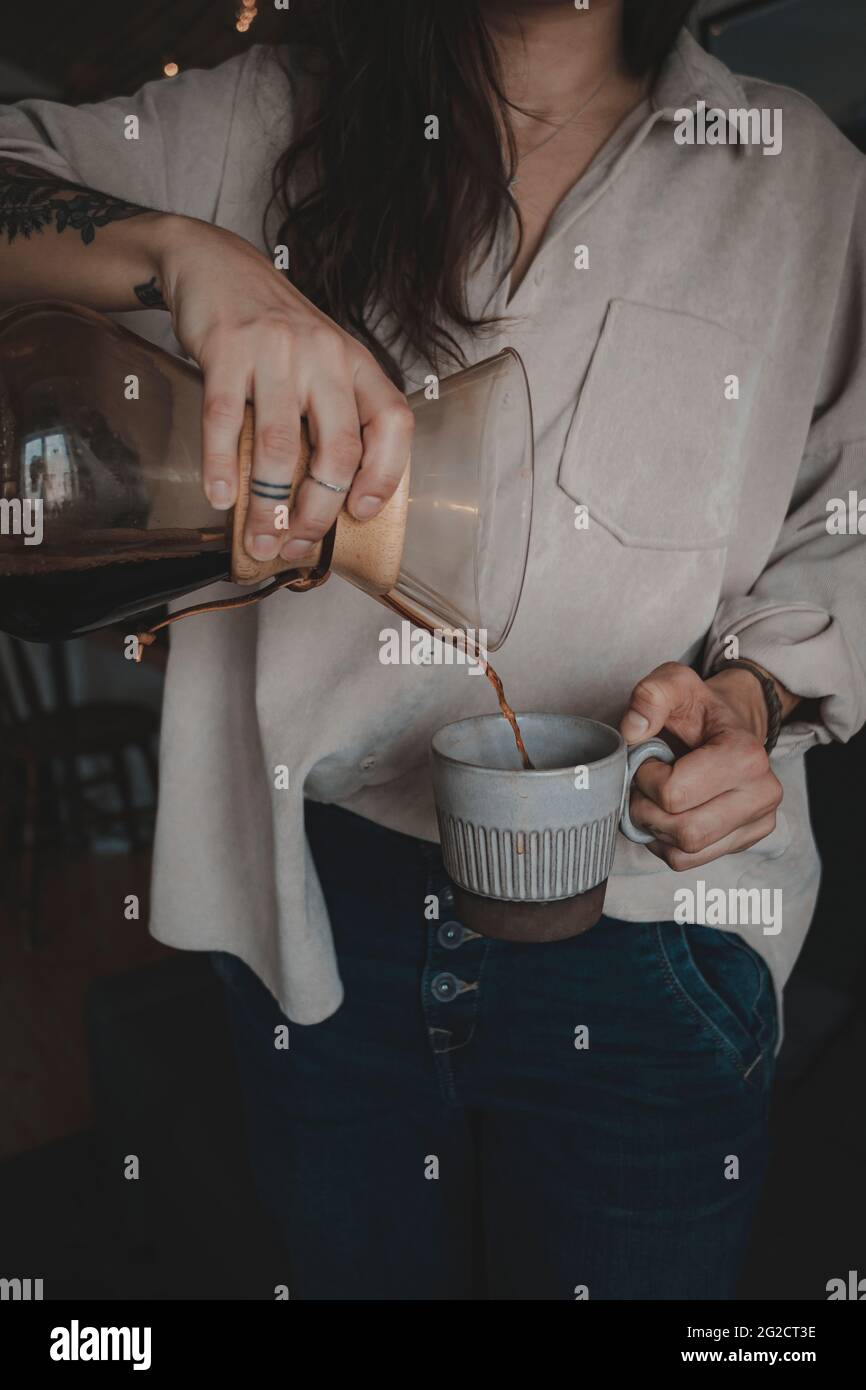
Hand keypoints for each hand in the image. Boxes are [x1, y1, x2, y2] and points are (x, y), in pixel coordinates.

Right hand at [155, 216, 413, 562]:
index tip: (362, 513)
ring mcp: (276, 352)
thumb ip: (332, 413)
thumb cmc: (274, 329)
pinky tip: (220, 496)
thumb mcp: (321, 360)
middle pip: (337, 451)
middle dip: (318, 511)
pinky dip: (221, 467)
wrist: (215, 265)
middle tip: (298, 543)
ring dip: (268, 506)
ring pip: (279, 447)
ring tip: (258, 537)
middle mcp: (324, 356)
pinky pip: (224, 422)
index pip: (392, 423)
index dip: (385, 475)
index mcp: (355, 363)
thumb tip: (330, 496)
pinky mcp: (226, 351)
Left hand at [619, 661, 783, 868]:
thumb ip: (651, 694)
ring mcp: (759, 822)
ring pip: (685, 851)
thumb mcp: (673, 683)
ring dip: (655, 828)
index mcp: (746, 755)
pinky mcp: (746, 841)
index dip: (646, 778)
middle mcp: (763, 793)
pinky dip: (665, 844)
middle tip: (643, 783)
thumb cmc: (698, 709)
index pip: (674, 795)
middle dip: (648, 810)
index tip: (648, 758)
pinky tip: (666, 815)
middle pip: (683, 831)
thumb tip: (633, 730)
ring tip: (655, 797)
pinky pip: (688, 862)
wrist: (727, 726)